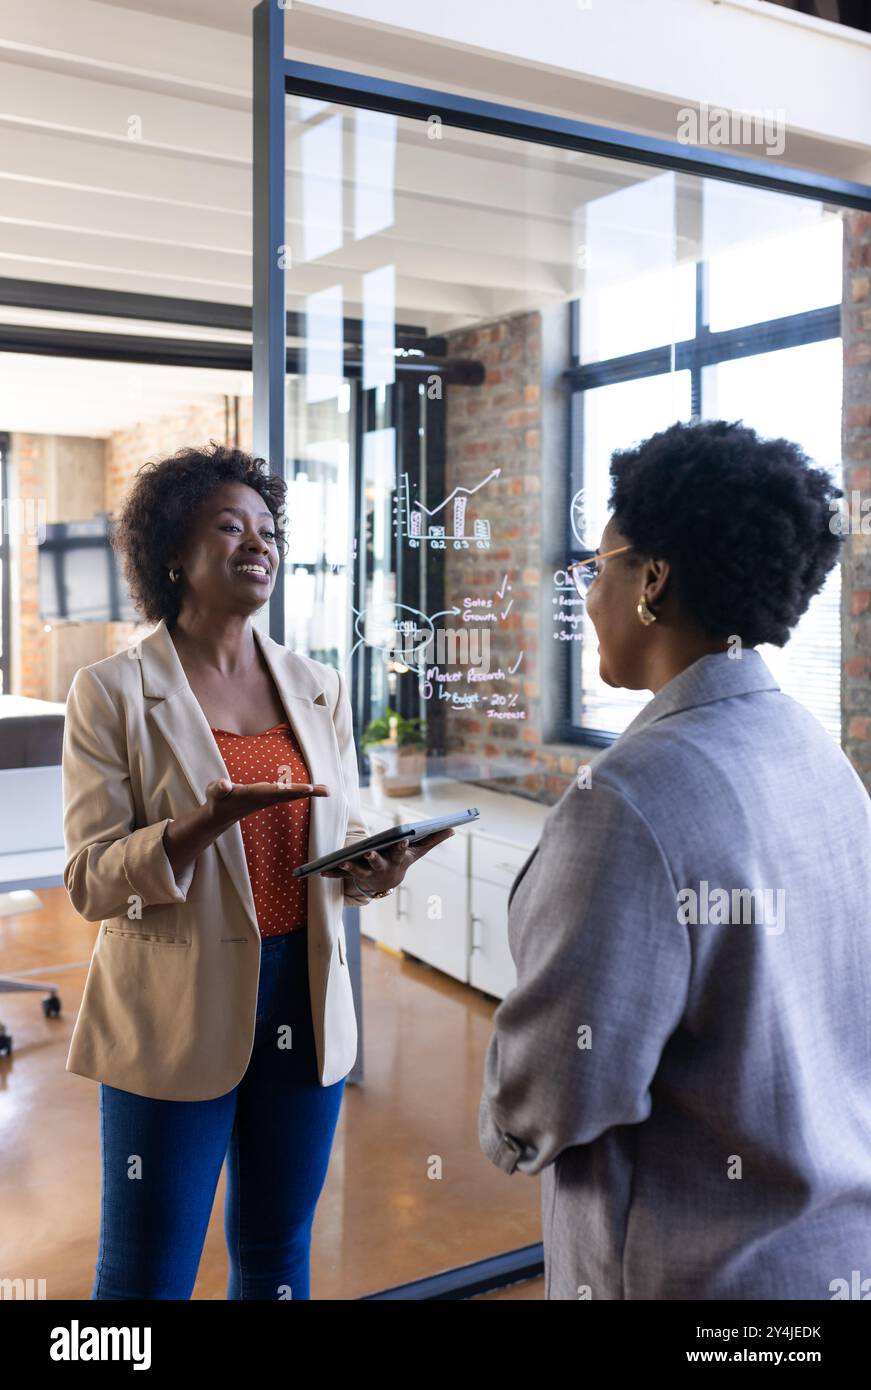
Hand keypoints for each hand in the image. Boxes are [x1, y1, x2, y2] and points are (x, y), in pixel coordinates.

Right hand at [205, 776, 328, 830]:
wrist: (221, 815)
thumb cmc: (218, 800)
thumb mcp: (215, 793)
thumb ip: (218, 789)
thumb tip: (223, 784)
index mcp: (255, 795)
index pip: (276, 791)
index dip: (292, 789)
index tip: (308, 788)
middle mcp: (266, 798)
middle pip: (290, 794)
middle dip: (308, 792)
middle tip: (327, 791)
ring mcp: (269, 798)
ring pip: (292, 794)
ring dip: (309, 792)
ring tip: (327, 790)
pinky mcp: (269, 797)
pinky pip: (289, 793)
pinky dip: (302, 791)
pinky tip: (314, 790)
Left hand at [320, 828, 454, 894]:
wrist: (385, 884)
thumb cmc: (401, 861)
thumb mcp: (417, 853)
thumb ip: (433, 840)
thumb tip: (453, 829)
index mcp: (396, 859)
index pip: (400, 851)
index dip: (402, 845)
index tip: (403, 838)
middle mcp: (381, 867)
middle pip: (378, 862)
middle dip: (374, 858)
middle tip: (370, 852)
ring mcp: (366, 872)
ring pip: (357, 870)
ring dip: (350, 866)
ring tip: (342, 860)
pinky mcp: (352, 874)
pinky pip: (340, 873)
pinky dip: (331, 871)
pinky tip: (320, 870)